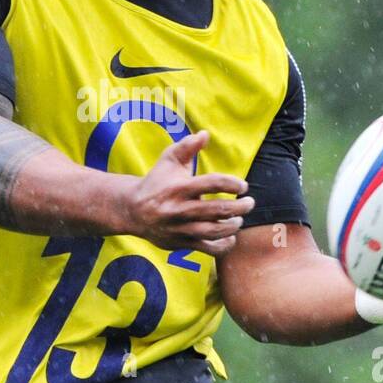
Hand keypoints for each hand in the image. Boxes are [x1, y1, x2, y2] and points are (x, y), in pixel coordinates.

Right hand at [120, 130, 253, 255]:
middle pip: (217, 210)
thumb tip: (206, 134)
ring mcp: (180, 228)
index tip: (243, 186)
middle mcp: (179, 209)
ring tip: (239, 219)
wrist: (132, 210)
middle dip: (239, 207)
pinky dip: (223, 245)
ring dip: (233, 226)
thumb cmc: (156, 181)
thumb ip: (187, 146)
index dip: (232, 184)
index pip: (212, 183)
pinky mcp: (180, 243)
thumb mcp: (168, 160)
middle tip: (249, 202)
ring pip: (213, 231)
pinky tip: (230, 237)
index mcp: (179, 188)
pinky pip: (207, 248)